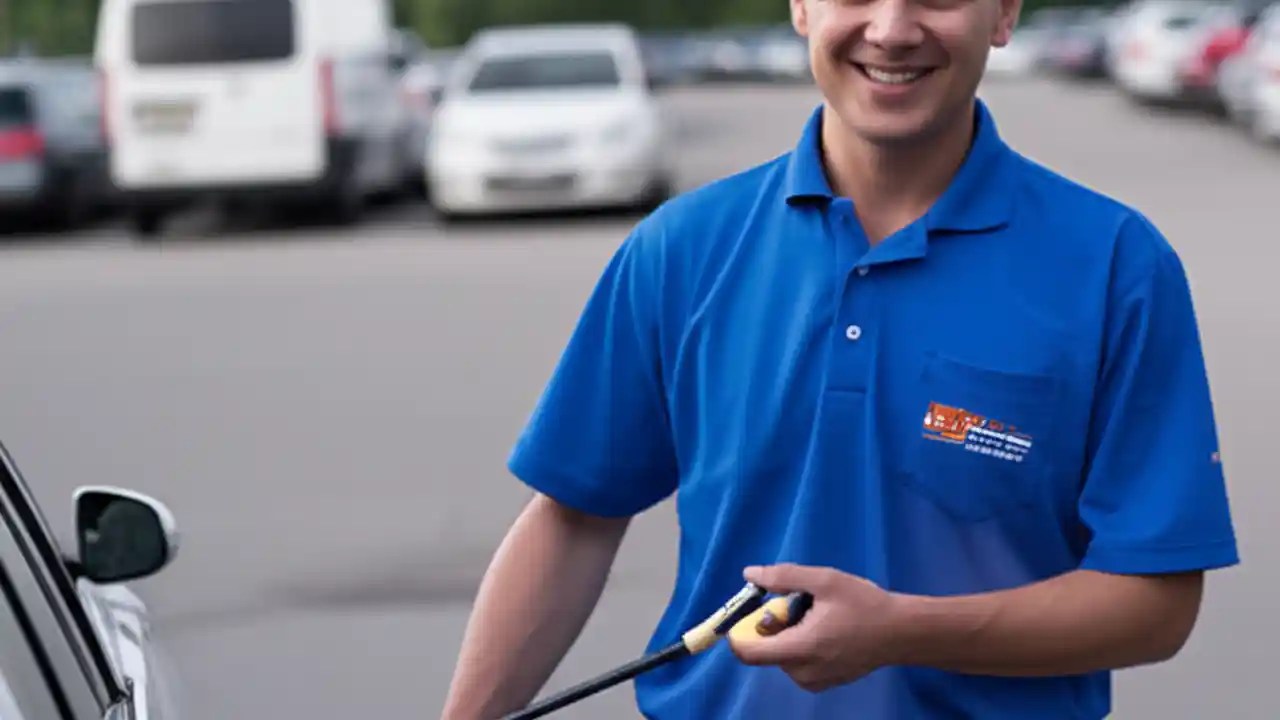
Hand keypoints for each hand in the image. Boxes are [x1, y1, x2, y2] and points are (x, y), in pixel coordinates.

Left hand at [727, 564, 906, 692]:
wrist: (901, 632)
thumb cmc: (864, 604)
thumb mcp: (824, 581)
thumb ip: (784, 577)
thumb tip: (749, 574)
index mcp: (799, 649)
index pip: (748, 653)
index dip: (738, 632)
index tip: (749, 611)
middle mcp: (802, 672)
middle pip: (766, 649)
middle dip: (773, 625)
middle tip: (800, 604)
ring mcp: (814, 682)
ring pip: (782, 655)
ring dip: (789, 634)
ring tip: (817, 616)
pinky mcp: (824, 683)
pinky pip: (798, 663)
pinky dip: (802, 645)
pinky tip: (826, 630)